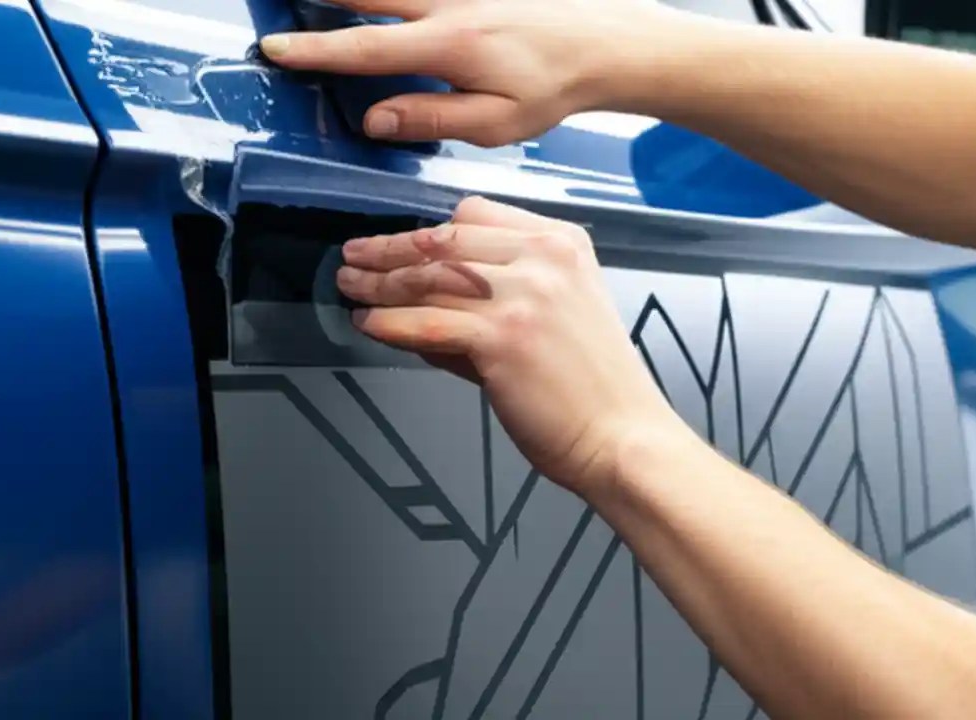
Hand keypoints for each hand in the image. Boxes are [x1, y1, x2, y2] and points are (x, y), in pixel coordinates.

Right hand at [260, 0, 668, 146]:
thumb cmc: (555, 86)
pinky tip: (376, 4)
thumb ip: (430, 119)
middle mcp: (449, 5)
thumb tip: (374, 119)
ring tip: (317, 1)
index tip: (276, 49)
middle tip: (283, 6)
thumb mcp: (495, 125)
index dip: (315, 50)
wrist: (606, 44)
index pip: (364, 47)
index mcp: (449, 47)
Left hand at [336, 197, 677, 494]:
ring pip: (429, 277)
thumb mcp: (558, 315)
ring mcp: (523, 295)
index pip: (477, 214)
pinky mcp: (503, 337)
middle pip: (444, 239)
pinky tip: (368, 324)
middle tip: (355, 256)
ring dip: (379, 282)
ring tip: (351, 287)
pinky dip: (390, 322)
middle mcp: (544, 259)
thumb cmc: (596, 388)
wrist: (624, 437)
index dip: (429, 229)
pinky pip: (427, 322)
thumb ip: (494, 301)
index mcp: (562, 244)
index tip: (399, 243)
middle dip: (389, 249)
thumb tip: (428, 302)